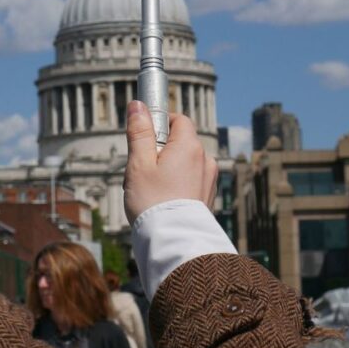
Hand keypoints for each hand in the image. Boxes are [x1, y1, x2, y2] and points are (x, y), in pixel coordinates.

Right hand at [123, 101, 217, 224]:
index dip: (160, 122)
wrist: (173, 242)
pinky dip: (177, 185)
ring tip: (150, 191)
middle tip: (141, 170)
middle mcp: (205, 160)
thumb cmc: (153, 202)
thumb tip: (138, 105)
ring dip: (169, 169)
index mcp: (189, 147)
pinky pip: (191, 181)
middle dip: (160, 150)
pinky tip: (163, 201)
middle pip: (181, 142)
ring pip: (185, 163)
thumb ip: (140, 132)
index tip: (144, 135)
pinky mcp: (209, 197)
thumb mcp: (138, 163)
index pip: (178, 119)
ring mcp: (210, 179)